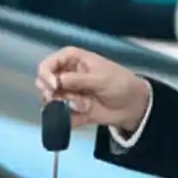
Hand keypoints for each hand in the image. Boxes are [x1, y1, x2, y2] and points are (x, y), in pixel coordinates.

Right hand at [36, 46, 150, 132]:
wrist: (133, 106)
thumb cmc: (120, 83)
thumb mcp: (100, 79)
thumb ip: (76, 80)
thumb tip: (54, 82)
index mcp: (72, 59)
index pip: (48, 64)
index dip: (46, 74)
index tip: (53, 86)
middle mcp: (66, 74)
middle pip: (44, 82)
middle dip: (53, 92)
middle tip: (66, 99)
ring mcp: (68, 93)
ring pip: (51, 99)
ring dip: (65, 105)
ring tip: (84, 106)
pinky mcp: (71, 109)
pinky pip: (60, 115)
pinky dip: (67, 117)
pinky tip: (83, 114)